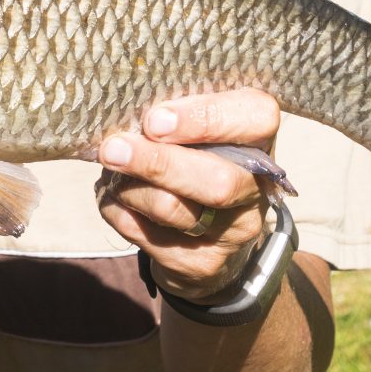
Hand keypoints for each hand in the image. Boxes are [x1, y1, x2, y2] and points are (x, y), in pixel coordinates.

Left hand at [94, 87, 280, 302]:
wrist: (210, 234)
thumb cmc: (196, 158)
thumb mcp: (197, 128)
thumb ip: (176, 113)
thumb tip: (125, 107)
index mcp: (259, 139)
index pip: (255, 119)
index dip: (205, 118)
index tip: (155, 120)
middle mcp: (257, 188)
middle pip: (217, 182)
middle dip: (156, 163)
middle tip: (113, 149)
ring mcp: (234, 232)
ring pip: (173, 209)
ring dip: (130, 187)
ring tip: (112, 168)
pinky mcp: (204, 265)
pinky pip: (148, 236)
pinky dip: (119, 211)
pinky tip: (114, 196)